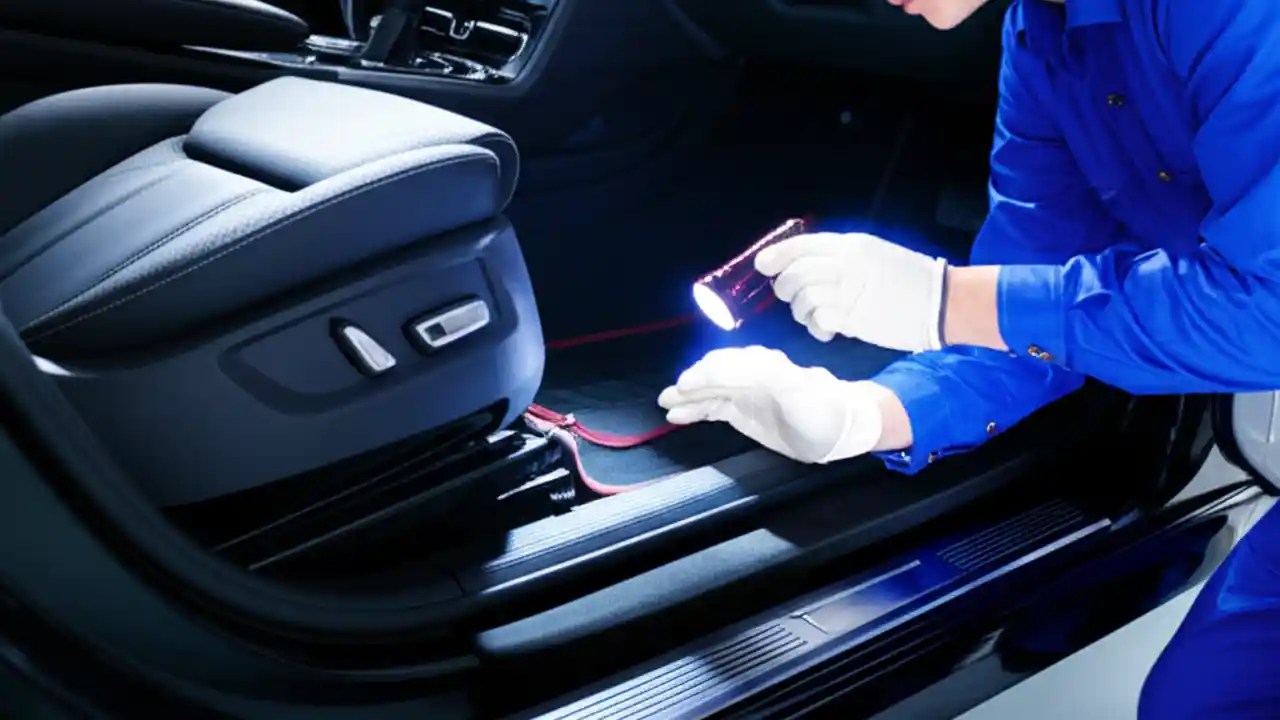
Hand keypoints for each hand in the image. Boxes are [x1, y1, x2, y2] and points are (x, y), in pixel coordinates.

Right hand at [657, 346, 889, 463]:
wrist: (838, 428)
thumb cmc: (820, 407)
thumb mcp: (798, 390)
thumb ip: (766, 375)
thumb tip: (729, 369)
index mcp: (760, 365)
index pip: (725, 366)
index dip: (704, 375)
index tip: (686, 388)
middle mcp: (747, 374)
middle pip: (711, 375)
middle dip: (689, 385)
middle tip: (669, 397)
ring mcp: (742, 392)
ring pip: (707, 392)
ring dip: (686, 398)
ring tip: (666, 405)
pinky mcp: (739, 410)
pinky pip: (711, 407)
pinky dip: (694, 411)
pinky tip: (677, 416)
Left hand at [754, 232, 947, 351]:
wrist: (941, 302)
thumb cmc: (909, 278)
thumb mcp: (874, 253)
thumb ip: (840, 257)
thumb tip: (801, 265)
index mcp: (852, 245)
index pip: (802, 245)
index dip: (777, 255)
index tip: (762, 265)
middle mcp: (847, 266)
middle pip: (796, 274)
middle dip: (784, 287)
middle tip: (787, 296)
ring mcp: (849, 293)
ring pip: (803, 300)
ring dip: (800, 311)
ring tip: (812, 315)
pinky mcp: (853, 320)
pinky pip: (819, 322)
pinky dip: (816, 328)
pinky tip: (827, 329)